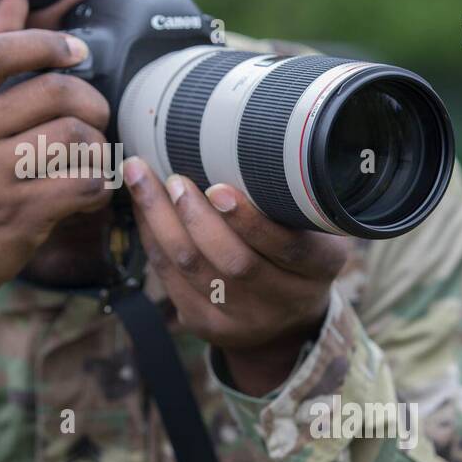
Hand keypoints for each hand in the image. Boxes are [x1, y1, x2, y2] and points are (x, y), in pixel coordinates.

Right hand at [0, 0, 113, 349]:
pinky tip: (91, 187)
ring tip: (94, 154)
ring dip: (98, 144)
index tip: (76, 52)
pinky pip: (83, 183)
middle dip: (90, 99)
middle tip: (97, 114)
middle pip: (51, 93)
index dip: (46, 44)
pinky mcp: (18, 216)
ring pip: (74, 136)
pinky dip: (99, 183)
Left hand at [122, 156, 348, 396]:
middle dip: (196, 217)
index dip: (250, 221)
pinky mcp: (206, 325)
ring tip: (142, 180)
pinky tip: (141, 208)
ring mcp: (242, 319)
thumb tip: (254, 136)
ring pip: (193, 269)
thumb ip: (296, 197)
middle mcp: (284, 300)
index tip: (219, 188)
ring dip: (161, 221)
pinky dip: (153, 239)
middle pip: (233, 261)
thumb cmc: (298, 253)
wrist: (287, 322)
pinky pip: (170, 280)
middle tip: (173, 180)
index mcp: (320, 268)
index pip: (288, 247)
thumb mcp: (317, 227)